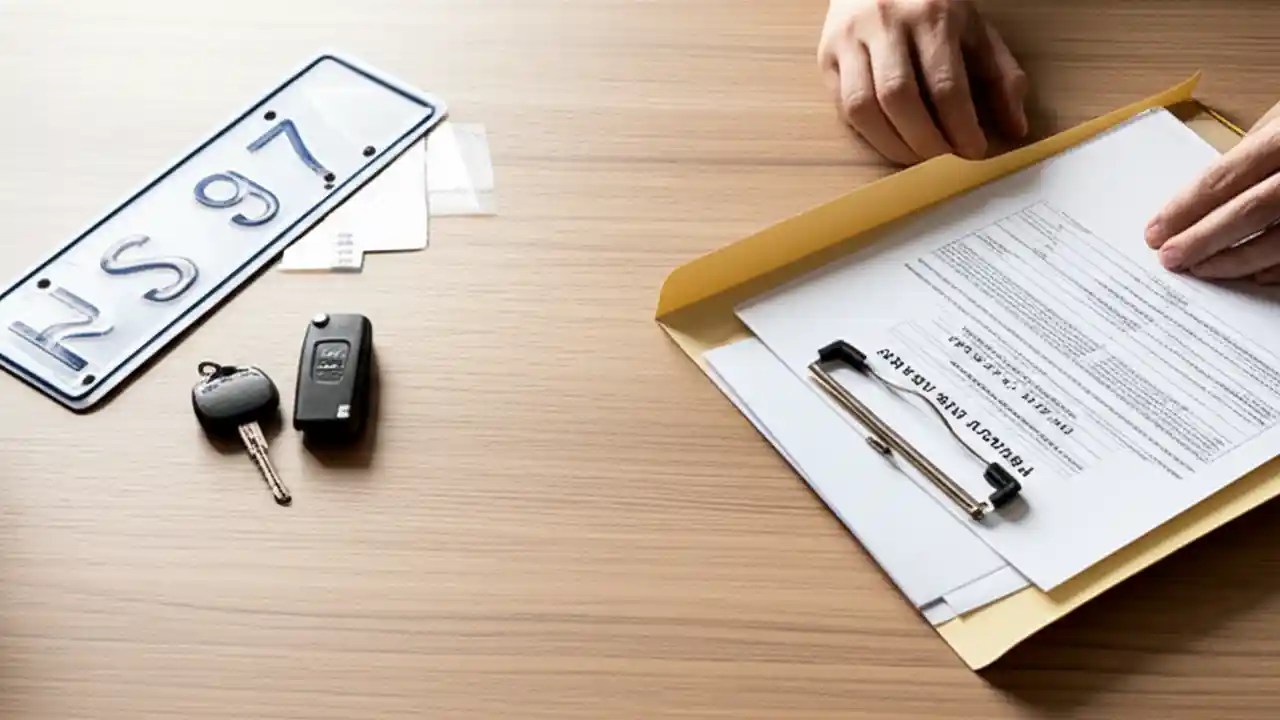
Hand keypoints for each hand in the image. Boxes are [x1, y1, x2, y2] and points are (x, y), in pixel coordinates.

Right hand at [817, 0, 1028, 164]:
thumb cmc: (932, 4)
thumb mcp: (974, 28)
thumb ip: (1000, 75)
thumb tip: (1016, 127)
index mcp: (931, 14)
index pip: (945, 84)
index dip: (960, 127)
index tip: (974, 151)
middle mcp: (884, 23)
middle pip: (898, 98)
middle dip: (923, 141)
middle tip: (943, 159)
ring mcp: (848, 38)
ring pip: (861, 106)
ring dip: (890, 143)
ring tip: (915, 155)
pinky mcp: (825, 54)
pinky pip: (843, 106)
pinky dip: (868, 132)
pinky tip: (891, 138)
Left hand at [1147, 101, 1279, 282]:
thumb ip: (1250, 153)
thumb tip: (1201, 196)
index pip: (1225, 176)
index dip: (1185, 208)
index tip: (1154, 232)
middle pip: (1251, 211)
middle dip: (1204, 239)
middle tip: (1170, 259)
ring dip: (1236, 260)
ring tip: (1202, 269)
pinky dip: (1277, 267)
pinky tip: (1251, 274)